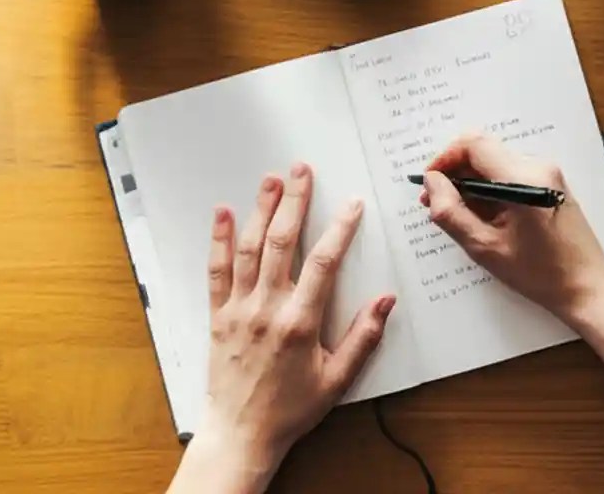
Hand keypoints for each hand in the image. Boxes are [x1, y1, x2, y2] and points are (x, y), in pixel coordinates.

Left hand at [173, 163, 395, 493]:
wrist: (241, 434)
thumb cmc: (291, 410)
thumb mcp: (337, 380)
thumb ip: (363, 337)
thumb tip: (386, 301)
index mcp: (300, 322)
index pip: (323, 263)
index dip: (340, 229)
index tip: (352, 204)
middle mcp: (267, 308)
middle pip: (282, 243)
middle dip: (294, 202)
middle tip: (302, 170)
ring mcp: (239, 309)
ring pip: (249, 249)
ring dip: (261, 210)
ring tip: (271, 180)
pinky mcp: (218, 316)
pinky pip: (217, 271)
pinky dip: (219, 240)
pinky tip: (223, 213)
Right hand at [420, 132, 603, 325]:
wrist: (588, 287)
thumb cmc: (541, 273)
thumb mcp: (485, 247)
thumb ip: (451, 212)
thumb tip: (433, 182)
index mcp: (523, 178)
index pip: (474, 144)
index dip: (444, 158)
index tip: (430, 183)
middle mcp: (538, 167)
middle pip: (484, 153)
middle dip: (455, 175)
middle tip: (435, 204)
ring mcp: (548, 174)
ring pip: (495, 165)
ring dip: (472, 185)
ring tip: (458, 218)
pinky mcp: (551, 185)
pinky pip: (511, 176)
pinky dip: (490, 191)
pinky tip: (483, 219)